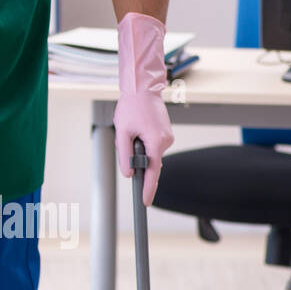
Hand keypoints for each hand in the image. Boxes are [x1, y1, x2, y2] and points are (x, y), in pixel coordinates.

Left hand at [113, 12, 175, 205]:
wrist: (143, 88)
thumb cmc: (131, 106)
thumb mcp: (122, 131)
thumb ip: (124, 153)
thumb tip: (129, 172)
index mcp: (156, 142)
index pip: (153, 171)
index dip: (148, 188)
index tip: (145, 201)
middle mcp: (166, 141)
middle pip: (151, 161)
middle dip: (137, 158)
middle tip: (127, 137)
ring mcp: (168, 137)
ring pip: (151, 153)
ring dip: (139, 148)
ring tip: (131, 127)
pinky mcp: (166, 134)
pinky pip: (153, 145)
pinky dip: (144, 143)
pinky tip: (137, 128)